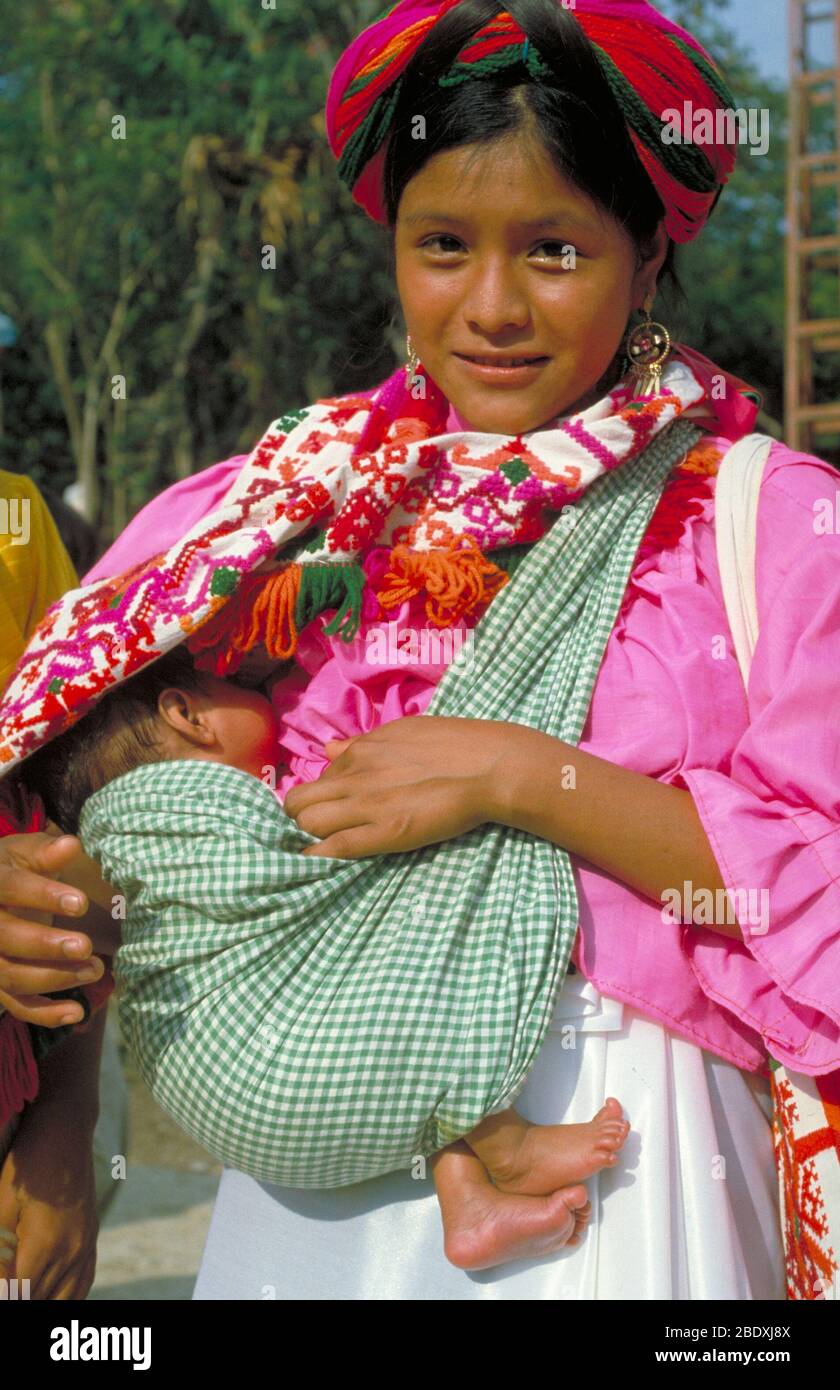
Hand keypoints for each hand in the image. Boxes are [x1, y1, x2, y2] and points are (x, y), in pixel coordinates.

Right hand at [0, 831, 103, 1026]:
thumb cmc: (12, 869)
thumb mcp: (24, 853)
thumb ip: (46, 852)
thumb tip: (72, 845)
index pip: (10, 889)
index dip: (43, 897)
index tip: (81, 902)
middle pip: (6, 940)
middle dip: (46, 946)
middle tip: (85, 946)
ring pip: (11, 977)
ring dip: (54, 978)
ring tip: (95, 969)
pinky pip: (17, 1006)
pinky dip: (45, 1014)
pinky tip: (77, 1011)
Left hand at [0, 1114, 97, 1299]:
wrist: (66, 1130)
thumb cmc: (29, 1162)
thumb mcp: (2, 1203)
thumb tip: (2, 1285)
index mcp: (47, 1243)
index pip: (20, 1294)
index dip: (7, 1296)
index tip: (1, 1290)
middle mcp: (72, 1249)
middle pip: (41, 1299)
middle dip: (21, 1298)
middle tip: (9, 1288)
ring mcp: (85, 1244)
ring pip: (66, 1298)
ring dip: (43, 1302)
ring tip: (25, 1294)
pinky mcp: (91, 1236)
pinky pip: (83, 1281)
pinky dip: (68, 1297)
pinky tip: (52, 1298)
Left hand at [283, 715, 507, 858]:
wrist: (488, 767)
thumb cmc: (455, 744)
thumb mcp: (402, 732)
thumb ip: (363, 744)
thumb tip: (330, 750)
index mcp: (361, 750)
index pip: (320, 775)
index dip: (324, 793)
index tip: (334, 805)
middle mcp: (355, 775)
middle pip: (298, 801)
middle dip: (300, 816)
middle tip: (321, 828)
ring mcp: (366, 805)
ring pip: (308, 823)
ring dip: (310, 836)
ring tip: (326, 845)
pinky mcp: (384, 832)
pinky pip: (335, 848)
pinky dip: (319, 857)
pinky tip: (318, 863)